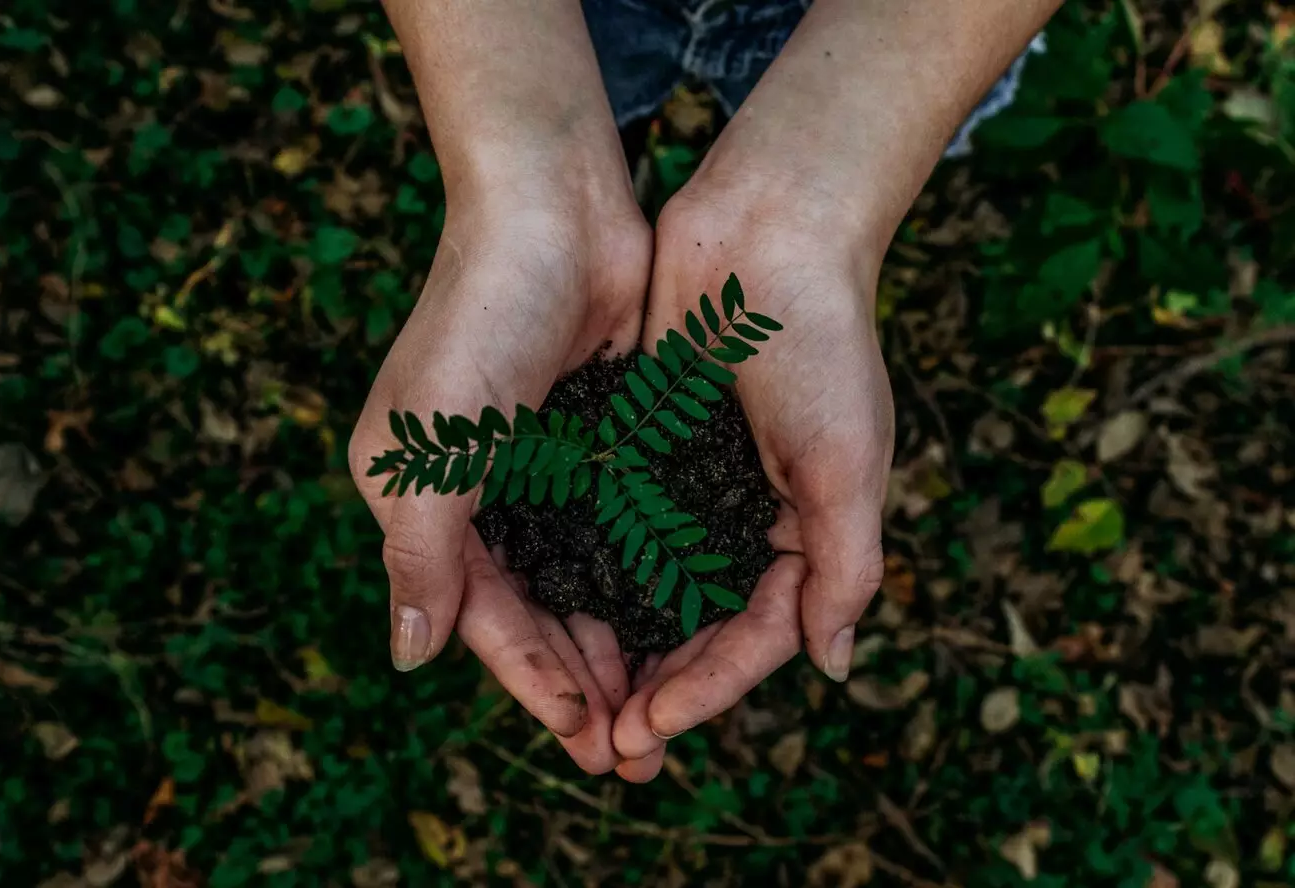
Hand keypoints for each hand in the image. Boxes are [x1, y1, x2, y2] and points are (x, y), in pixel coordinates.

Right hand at [349, 192, 651, 773]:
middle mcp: (481, 494)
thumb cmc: (480, 318)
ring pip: (584, 581)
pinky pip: (622, 530)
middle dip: (582, 680)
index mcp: (424, 500)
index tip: (586, 735)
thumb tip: (409, 658)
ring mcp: (543, 469)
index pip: (481, 615)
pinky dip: (645, 579)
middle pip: (536, 611)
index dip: (532, 679)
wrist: (554, 209)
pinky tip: (682, 622)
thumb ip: (420, 554)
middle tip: (634, 750)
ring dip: (619, 643)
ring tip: (664, 706)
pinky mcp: (598, 442)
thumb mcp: (432, 445)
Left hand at [612, 183, 894, 770]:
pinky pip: (611, 523)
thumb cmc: (822, 343)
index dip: (707, 688)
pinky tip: (550, 608)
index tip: (651, 725)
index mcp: (802, 531)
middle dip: (656, 687)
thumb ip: (845, 566)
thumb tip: (832, 667)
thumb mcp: (847, 462)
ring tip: (574, 700)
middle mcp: (743, 518)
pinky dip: (587, 568)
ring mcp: (689, 484)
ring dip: (616, 645)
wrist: (768, 230)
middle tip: (606, 744)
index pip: (754, 637)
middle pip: (696, 628)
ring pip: (647, 588)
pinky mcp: (641, 446)